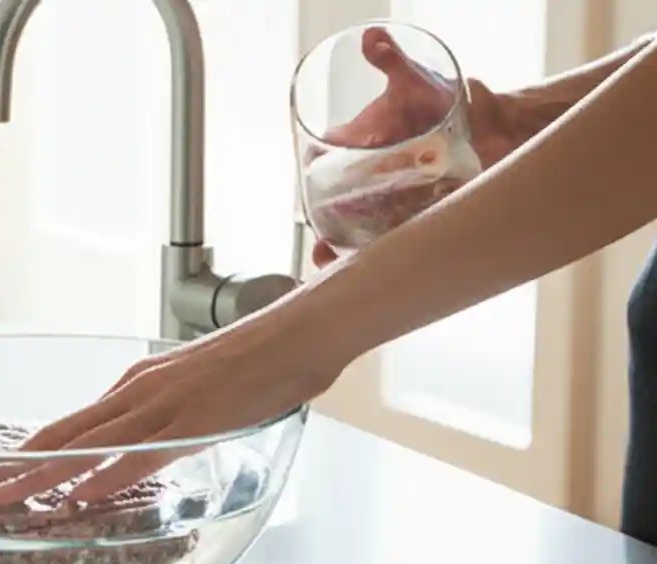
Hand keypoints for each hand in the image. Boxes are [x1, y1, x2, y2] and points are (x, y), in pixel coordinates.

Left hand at [0, 310, 340, 505]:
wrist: (297, 332)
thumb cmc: (253, 363)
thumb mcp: (191, 390)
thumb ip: (160, 416)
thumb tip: (137, 441)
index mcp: (131, 390)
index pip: (62, 429)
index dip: (17, 454)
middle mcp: (132, 395)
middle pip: (53, 437)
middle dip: (0, 467)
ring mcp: (159, 408)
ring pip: (82, 448)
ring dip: (31, 476)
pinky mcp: (192, 423)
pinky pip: (138, 457)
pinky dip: (101, 477)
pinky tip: (74, 496)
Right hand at [310, 27, 522, 268]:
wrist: (502, 128)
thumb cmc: (455, 101)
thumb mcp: (419, 83)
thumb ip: (393, 63)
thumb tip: (370, 36)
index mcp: (360, 147)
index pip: (325, 166)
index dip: (315, 182)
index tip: (311, 195)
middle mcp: (369, 178)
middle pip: (335, 209)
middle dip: (325, 229)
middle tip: (321, 246)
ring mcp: (390, 202)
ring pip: (357, 232)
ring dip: (343, 252)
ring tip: (334, 266)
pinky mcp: (415, 220)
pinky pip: (390, 246)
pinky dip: (378, 263)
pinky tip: (369, 276)